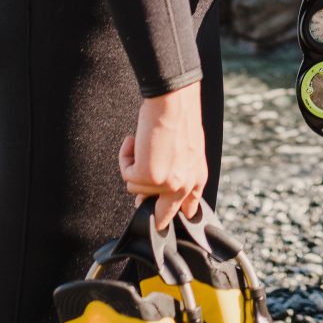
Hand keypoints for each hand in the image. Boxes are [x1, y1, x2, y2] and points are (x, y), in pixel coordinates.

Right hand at [119, 83, 207, 227]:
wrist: (172, 101)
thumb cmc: (178, 116)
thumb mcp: (187, 149)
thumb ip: (175, 172)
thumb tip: (146, 196)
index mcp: (197, 176)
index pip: (189, 207)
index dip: (174, 213)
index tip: (164, 221)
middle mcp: (185, 184)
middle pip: (163, 216)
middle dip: (150, 214)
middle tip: (140, 206)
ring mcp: (166, 183)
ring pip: (136, 189)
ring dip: (134, 166)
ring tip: (142, 143)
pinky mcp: (148, 177)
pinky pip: (127, 176)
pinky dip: (125, 157)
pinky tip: (134, 140)